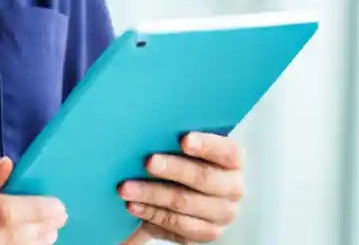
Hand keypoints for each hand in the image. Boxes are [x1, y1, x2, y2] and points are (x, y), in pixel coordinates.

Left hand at [117, 132, 245, 243]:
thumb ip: (174, 136)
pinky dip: (152, 214)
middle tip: (147, 163)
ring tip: (125, 188)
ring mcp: (222, 213)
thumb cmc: (176, 159)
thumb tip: (148, 125)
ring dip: (152, 194)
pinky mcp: (206, 232)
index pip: (228, 151)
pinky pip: (177, 225)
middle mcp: (233, 187)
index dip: (207, 145)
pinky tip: (133, 206)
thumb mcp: (179, 145)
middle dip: (173, 169)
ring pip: (185, 203)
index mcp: (232, 161)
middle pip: (204, 178)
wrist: (176, 191)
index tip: (183, 140)